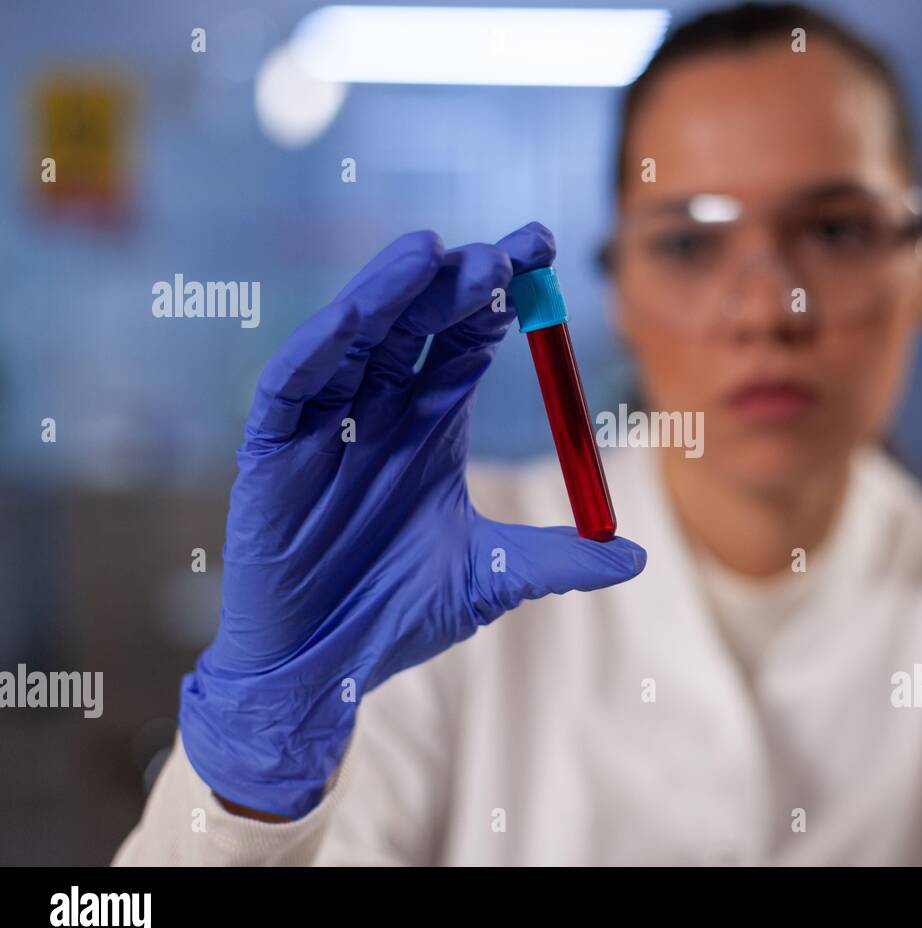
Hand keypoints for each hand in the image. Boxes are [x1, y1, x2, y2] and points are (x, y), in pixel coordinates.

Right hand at [179, 223, 645, 818]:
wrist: (320, 673)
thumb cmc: (395, 614)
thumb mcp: (492, 579)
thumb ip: (560, 561)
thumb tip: (639, 558)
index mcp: (431, 424)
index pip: (469, 340)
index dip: (503, 297)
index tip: (545, 253)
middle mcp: (380, 410)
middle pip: (419, 324)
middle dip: (459, 284)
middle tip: (505, 252)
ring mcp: (325, 424)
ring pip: (355, 338)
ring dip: (390, 295)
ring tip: (432, 253)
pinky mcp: (272, 450)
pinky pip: (290, 385)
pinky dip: (318, 348)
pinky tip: (352, 319)